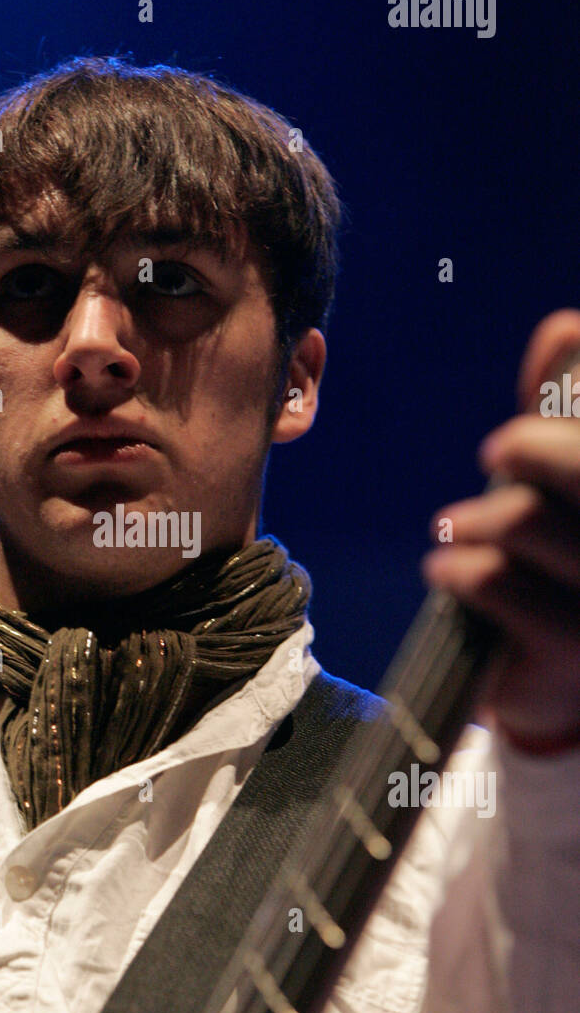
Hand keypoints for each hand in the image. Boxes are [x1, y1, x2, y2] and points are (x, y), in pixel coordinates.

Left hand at [421, 309, 579, 748]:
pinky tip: (447, 566)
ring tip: (457, 525)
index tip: (540, 408)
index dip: (579, 382)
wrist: (558, 680)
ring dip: (477, 517)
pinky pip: (495, 581)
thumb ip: (568, 400)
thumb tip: (560, 332)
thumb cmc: (563, 559)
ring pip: (528, 520)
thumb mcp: (567, 479)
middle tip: (496, 451)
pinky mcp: (577, 654)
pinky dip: (456, 566)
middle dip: (532, 446)